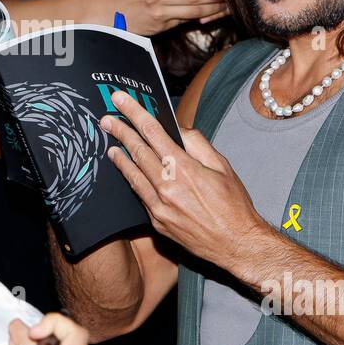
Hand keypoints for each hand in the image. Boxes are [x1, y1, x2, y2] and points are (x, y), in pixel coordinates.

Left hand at [101, 89, 262, 272]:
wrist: (237, 245)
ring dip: (120, 158)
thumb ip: (197, 143)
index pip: (152, 132)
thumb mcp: (222, 166)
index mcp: (184, 169)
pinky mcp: (157, 223)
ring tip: (110, 146)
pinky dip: (133, 181)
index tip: (119, 100)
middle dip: (120, 132)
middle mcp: (167, 187)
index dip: (134, 113)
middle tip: (107, 119)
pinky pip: (140, 196)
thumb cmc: (234, 205)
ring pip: (133, 176)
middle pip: (137, 152)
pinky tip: (129, 173)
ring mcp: (159, 207)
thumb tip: (177, 129)